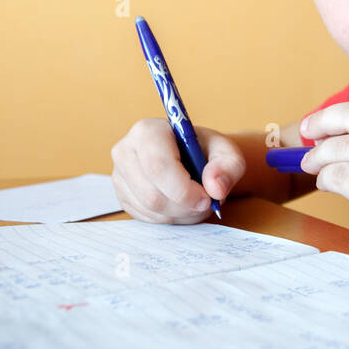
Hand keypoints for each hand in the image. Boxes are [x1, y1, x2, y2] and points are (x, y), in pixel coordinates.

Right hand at [110, 119, 243, 223]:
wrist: (193, 157)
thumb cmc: (207, 152)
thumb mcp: (227, 153)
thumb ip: (228, 166)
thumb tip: (215, 187)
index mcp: (148, 131)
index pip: (158, 167)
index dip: (184, 190)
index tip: (207, 199)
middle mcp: (126, 151)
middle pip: (151, 194)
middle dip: (184, 206)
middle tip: (206, 204)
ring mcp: (120, 175)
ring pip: (149, 209)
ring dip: (181, 214)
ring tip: (197, 202)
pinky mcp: (122, 195)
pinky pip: (146, 217)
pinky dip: (170, 218)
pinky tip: (182, 205)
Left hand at [299, 101, 348, 264]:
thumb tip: (329, 127)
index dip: (336, 115)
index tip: (319, 124)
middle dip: (320, 126)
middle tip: (306, 137)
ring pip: (341, 148)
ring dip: (320, 159)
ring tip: (316, 169)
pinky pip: (341, 176)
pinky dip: (327, 179)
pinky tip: (329, 185)